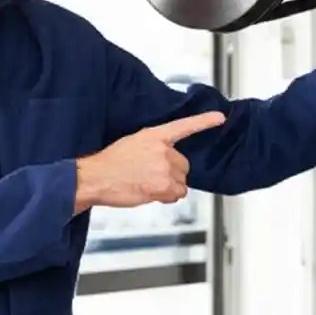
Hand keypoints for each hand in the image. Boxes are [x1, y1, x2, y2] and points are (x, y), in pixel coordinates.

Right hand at [74, 111, 225, 213]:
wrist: (95, 177)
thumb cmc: (110, 163)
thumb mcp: (133, 144)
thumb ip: (154, 148)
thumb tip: (167, 162)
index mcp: (154, 135)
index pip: (184, 126)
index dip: (204, 121)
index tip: (220, 118)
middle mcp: (163, 150)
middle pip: (184, 165)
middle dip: (172, 173)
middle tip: (150, 175)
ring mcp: (164, 168)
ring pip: (181, 182)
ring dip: (168, 187)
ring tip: (145, 183)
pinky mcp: (163, 186)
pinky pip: (176, 195)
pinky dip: (166, 197)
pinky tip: (148, 192)